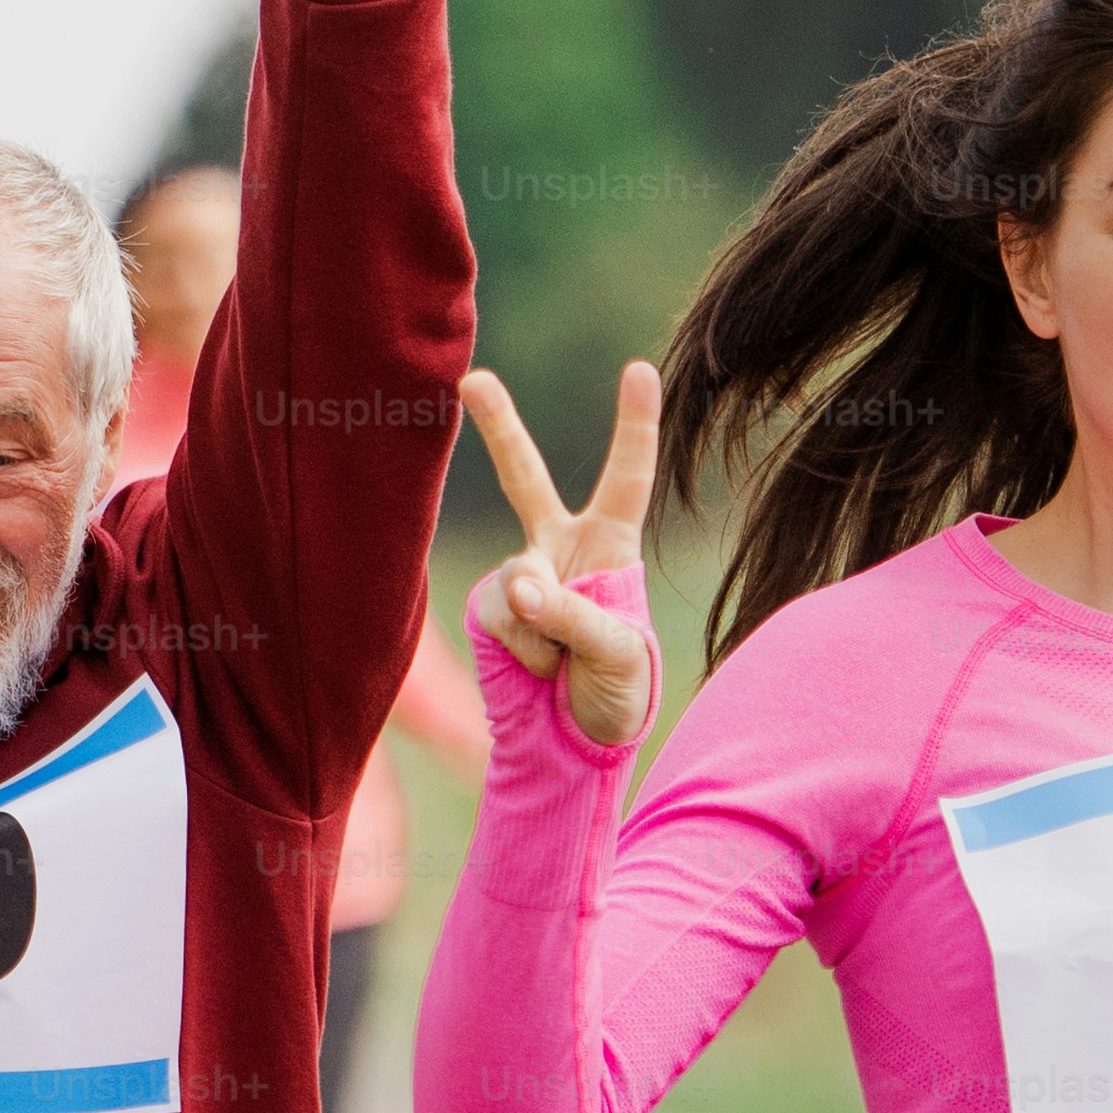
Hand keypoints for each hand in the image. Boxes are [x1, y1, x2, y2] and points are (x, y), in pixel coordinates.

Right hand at [456, 362, 658, 748]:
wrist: (570, 745)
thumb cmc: (615, 693)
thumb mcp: (618, 654)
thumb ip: (572, 614)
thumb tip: (516, 587)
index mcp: (610, 546)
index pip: (626, 477)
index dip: (633, 424)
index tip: (640, 368)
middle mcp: (560, 548)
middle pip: (526, 477)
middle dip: (498, 427)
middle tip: (473, 380)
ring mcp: (518, 576)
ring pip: (521, 575)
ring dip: (548, 624)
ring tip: (568, 665)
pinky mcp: (486, 608)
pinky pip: (501, 613)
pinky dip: (526, 648)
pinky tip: (540, 671)